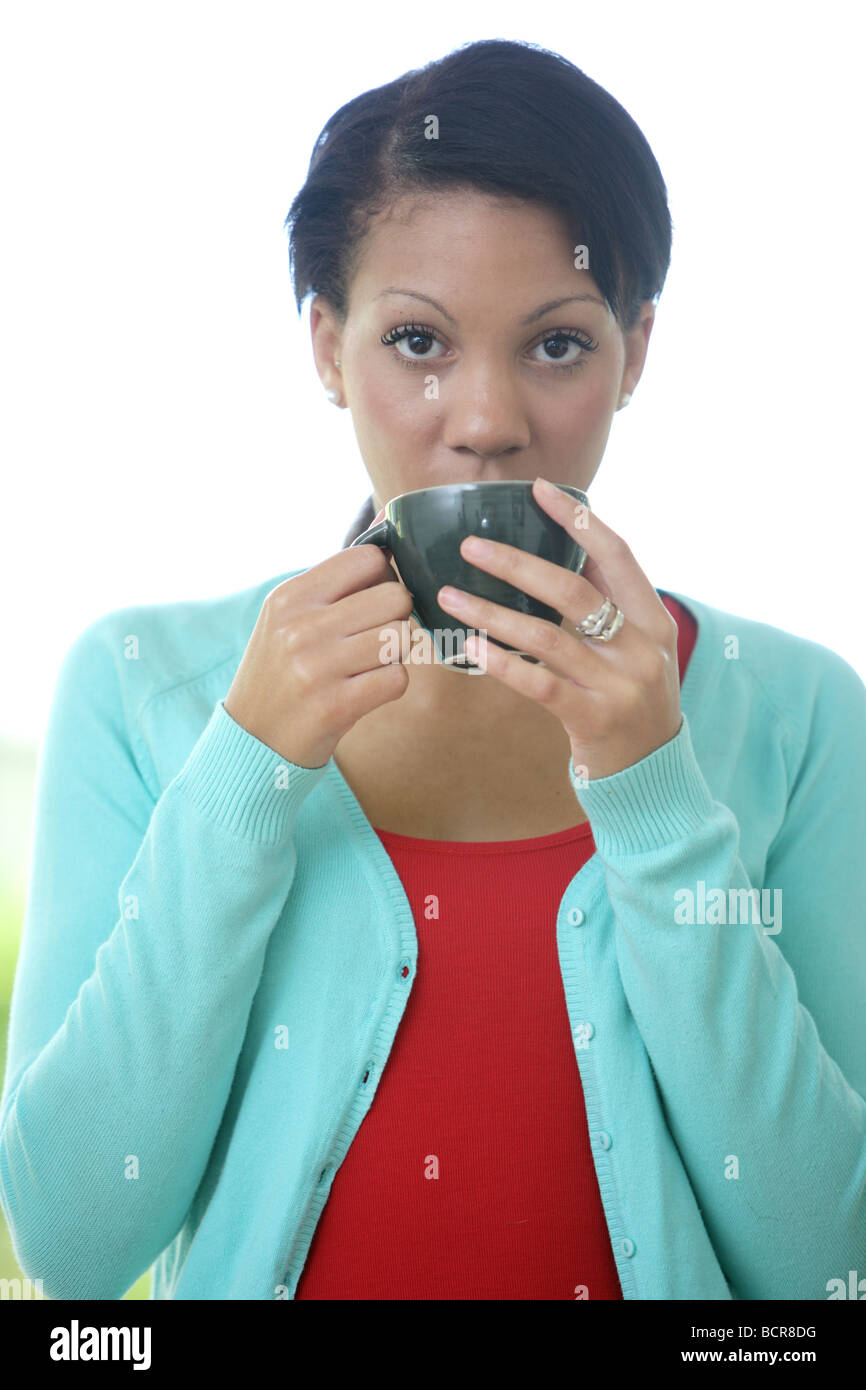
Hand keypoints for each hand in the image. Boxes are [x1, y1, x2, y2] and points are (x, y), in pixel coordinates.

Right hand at [224, 506, 413, 768]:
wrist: (252, 740)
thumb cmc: (282, 671)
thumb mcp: (288, 618)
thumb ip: (333, 584)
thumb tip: (388, 530)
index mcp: (291, 595)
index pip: (368, 558)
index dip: (384, 577)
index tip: (373, 598)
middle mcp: (301, 625)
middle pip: (395, 596)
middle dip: (397, 617)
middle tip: (376, 636)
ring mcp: (317, 666)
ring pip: (401, 636)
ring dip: (396, 652)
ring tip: (369, 663)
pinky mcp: (336, 705)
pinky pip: (397, 678)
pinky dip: (390, 684)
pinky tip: (365, 690)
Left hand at [436, 476, 682, 779]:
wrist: (655, 778)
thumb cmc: (633, 703)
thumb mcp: (636, 649)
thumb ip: (609, 605)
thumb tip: (567, 548)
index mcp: (653, 620)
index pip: (617, 555)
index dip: (579, 519)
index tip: (538, 490)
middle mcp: (642, 647)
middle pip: (573, 590)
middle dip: (516, 564)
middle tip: (470, 546)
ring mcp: (619, 685)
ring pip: (546, 636)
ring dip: (491, 612)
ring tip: (449, 596)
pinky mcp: (594, 719)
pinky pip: (539, 683)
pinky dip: (502, 662)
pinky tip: (470, 647)